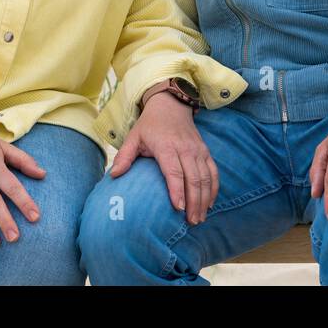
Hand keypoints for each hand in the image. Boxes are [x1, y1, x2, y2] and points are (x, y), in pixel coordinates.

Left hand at [110, 93, 217, 224]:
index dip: (177, 190)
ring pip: (205, 177)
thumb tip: (113, 176)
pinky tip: (209, 204)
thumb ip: (124, 156)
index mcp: (167, 146)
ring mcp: (198, 150)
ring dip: (204, 199)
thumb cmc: (149, 125)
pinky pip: (213, 172)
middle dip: (194, 202)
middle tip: (191, 222)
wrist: (171, 105)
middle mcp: (185, 149)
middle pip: (194, 178)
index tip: (178, 208)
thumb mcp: (133, 137)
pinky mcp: (205, 151)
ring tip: (199, 218)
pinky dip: (214, 188)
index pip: (174, 171)